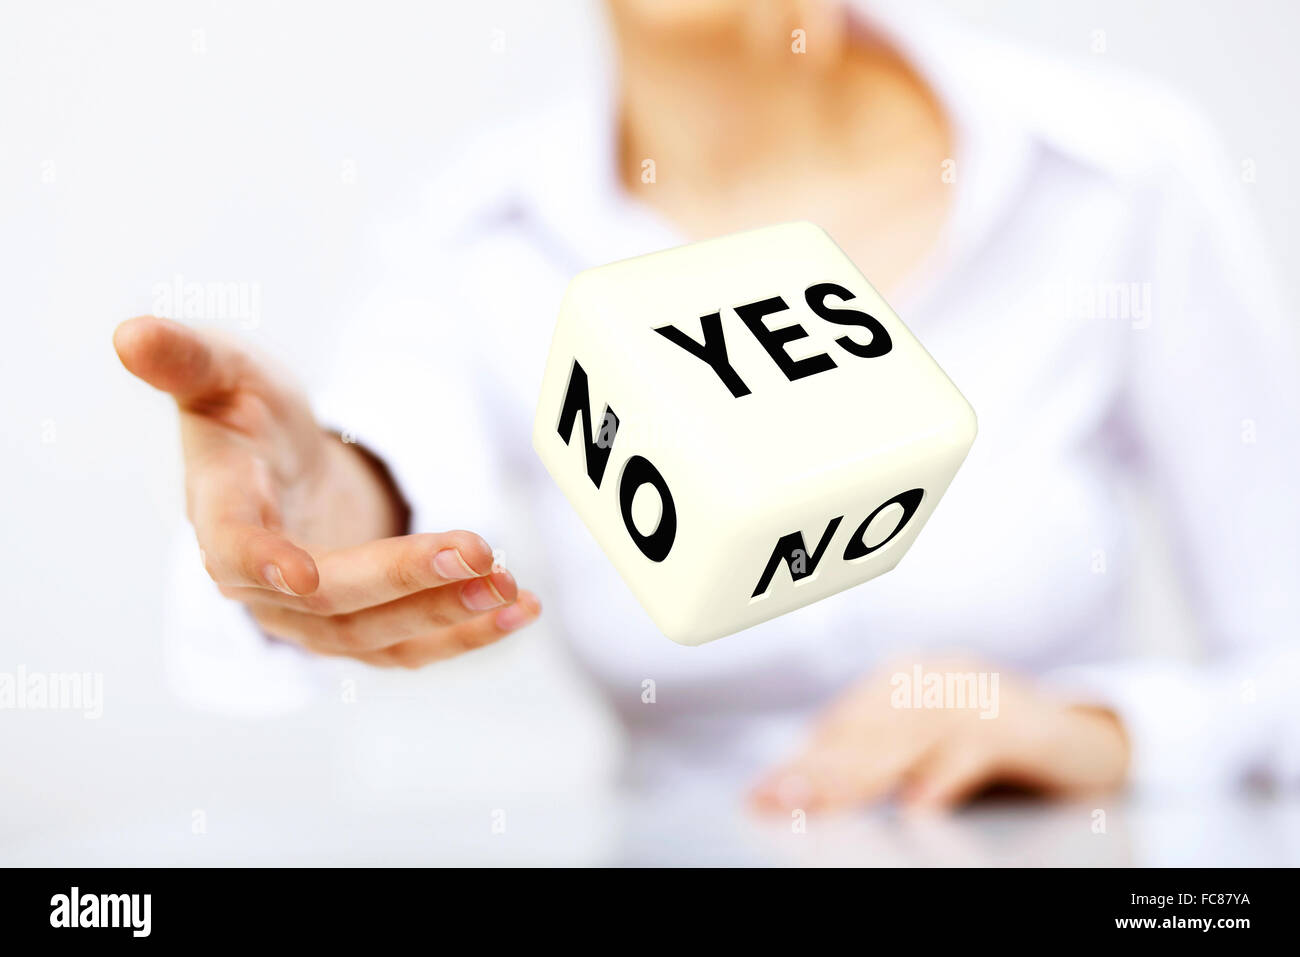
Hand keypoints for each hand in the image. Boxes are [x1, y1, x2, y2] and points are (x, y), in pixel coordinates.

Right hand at [114, 315, 539, 666]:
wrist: (279, 470)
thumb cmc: (248, 416)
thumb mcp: (223, 374)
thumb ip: (188, 358)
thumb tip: (131, 332)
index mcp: (219, 516)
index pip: (235, 550)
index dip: (265, 561)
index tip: (304, 573)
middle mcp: (261, 585)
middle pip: (330, 600)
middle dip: (404, 578)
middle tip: (477, 550)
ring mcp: (311, 618)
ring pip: (377, 636)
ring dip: (446, 615)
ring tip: (511, 586)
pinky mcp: (359, 630)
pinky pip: (409, 647)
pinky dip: (465, 633)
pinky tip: (521, 608)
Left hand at [751, 657, 1128, 812]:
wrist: (1089, 742)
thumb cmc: (996, 751)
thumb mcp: (929, 750)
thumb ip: (880, 759)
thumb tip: (811, 789)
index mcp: (908, 680)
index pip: (843, 723)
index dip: (803, 760)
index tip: (765, 796)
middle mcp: (937, 678)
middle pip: (866, 727)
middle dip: (819, 768)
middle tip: (779, 801)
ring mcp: (978, 696)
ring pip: (908, 735)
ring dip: (864, 774)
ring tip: (825, 805)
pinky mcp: (1020, 726)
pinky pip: (972, 750)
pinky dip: (942, 778)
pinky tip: (915, 806)